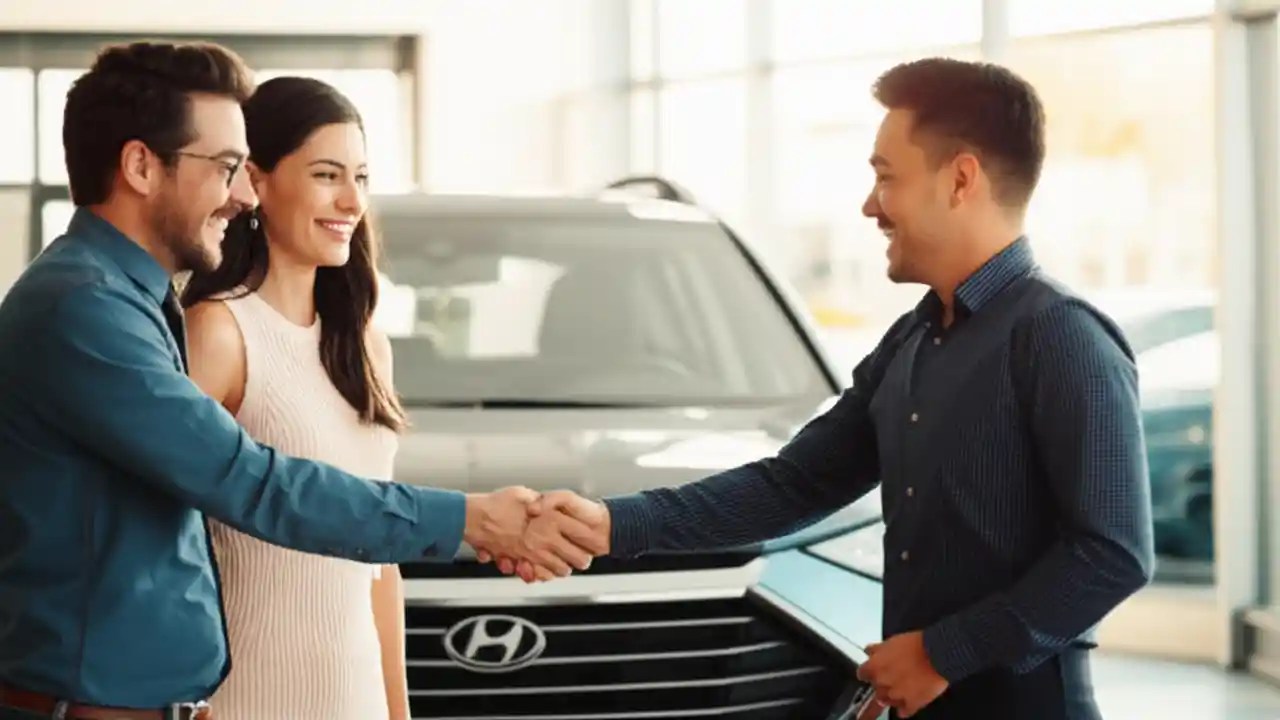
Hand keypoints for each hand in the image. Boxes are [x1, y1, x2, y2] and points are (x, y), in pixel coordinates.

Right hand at [476, 490, 610, 582]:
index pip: (579, 531)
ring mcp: (533, 552)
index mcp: (549, 519)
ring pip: (561, 569)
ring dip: (566, 568)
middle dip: (582, 558)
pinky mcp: (521, 562)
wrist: (474, 518)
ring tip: (570, 565)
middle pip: (576, 556)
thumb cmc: (496, 504)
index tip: (593, 534)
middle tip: (586, 557)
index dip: (589, 534)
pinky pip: (541, 574)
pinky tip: (548, 571)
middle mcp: (544, 538)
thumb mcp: (522, 493)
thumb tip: (546, 501)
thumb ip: (539, 499)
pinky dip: (547, 575)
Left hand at [855, 631, 947, 717]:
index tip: (872, 672)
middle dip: (882, 683)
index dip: (868, 672)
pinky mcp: (911, 705)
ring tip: (904, 687)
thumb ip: (877, 649)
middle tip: (893, 676)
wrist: (937, 654)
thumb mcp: (891, 641)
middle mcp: (882, 683)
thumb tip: (869, 651)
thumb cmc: (916, 645)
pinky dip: (905, 707)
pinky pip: (903, 711)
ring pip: (887, 701)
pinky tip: (910, 700)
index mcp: (875, 666)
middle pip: (876, 687)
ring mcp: (896, 696)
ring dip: (892, 696)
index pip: (862, 673)